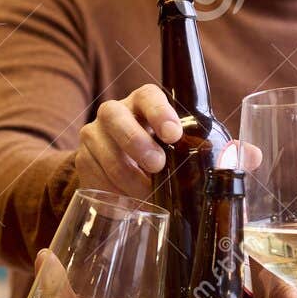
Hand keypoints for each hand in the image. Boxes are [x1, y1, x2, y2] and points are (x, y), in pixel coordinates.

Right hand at [74, 84, 182, 198]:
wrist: (124, 166)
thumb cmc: (159, 150)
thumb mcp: (176, 145)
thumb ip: (192, 150)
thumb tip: (215, 167)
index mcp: (142, 101)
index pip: (148, 97)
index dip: (160, 113)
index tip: (173, 135)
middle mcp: (113, 112)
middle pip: (116, 119)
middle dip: (138, 144)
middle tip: (157, 165)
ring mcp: (93, 134)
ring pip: (108, 155)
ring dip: (131, 180)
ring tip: (149, 195)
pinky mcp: (82, 159)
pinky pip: (97, 178)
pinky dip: (117, 193)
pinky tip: (130, 200)